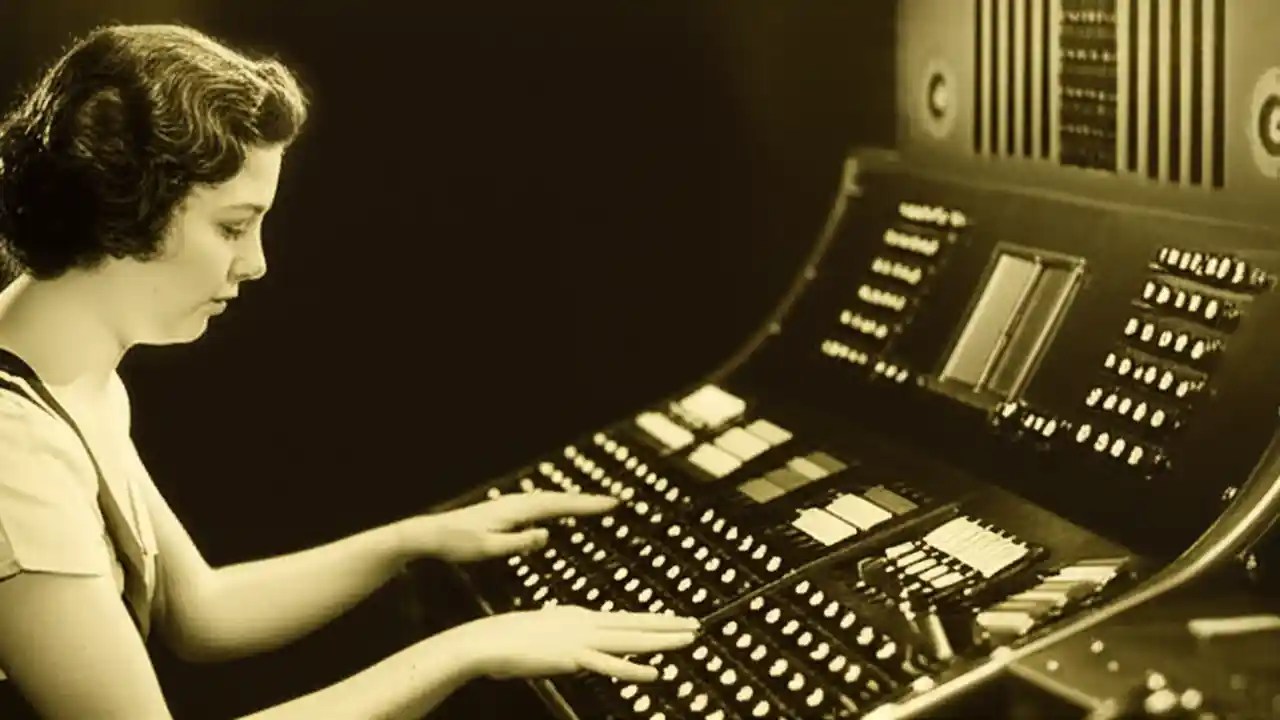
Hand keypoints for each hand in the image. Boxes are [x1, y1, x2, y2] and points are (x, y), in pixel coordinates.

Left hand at [402, 491, 618, 562]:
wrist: (431, 533)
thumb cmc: (457, 544)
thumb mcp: (488, 549)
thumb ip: (518, 543)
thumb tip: (547, 534)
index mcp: (515, 510)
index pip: (558, 505)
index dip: (585, 505)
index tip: (610, 503)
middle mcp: (516, 503)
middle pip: (557, 498)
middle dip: (586, 500)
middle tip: (612, 501)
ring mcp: (511, 505)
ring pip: (549, 500)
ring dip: (572, 501)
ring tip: (593, 505)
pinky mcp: (506, 511)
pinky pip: (539, 505)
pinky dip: (556, 505)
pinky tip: (558, 511)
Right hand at [448, 605, 698, 681]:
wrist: (490, 641)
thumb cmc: (510, 639)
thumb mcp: (544, 631)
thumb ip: (564, 635)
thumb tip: (575, 643)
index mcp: (581, 616)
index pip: (625, 619)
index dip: (653, 620)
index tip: (675, 619)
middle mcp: (587, 622)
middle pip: (636, 625)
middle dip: (668, 626)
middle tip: (697, 625)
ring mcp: (582, 639)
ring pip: (632, 641)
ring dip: (663, 641)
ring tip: (690, 640)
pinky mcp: (574, 658)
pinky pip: (611, 666)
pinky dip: (635, 670)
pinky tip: (656, 672)